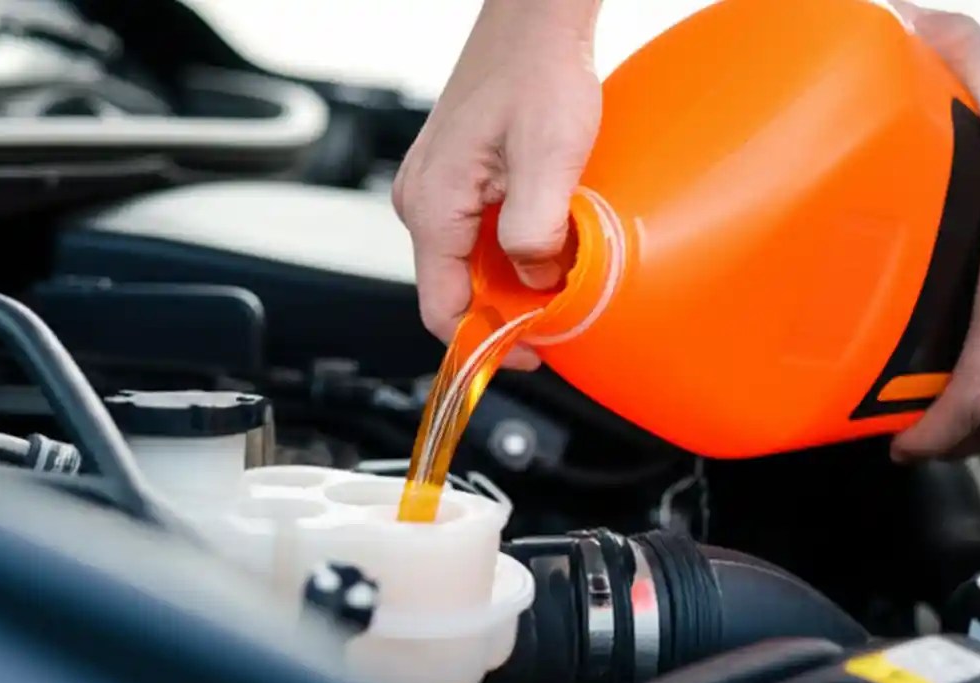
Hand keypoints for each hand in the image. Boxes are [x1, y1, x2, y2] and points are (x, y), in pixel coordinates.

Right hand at [391, 0, 602, 369]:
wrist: (535, 20)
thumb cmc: (537, 71)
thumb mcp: (548, 156)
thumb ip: (536, 231)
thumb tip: (536, 279)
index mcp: (431, 205)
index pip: (444, 310)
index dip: (488, 344)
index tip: (533, 352)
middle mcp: (420, 200)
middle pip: (456, 290)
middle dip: (506, 312)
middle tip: (559, 313)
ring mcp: (434, 188)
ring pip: (469, 264)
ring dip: (513, 280)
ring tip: (559, 275)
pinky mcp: (455, 178)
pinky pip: (476, 236)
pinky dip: (510, 251)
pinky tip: (547, 241)